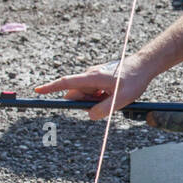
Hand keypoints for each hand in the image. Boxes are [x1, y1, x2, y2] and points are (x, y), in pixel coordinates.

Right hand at [34, 58, 152, 120]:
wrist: (144, 66)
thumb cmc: (134, 80)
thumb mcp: (121, 99)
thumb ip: (104, 109)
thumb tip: (89, 115)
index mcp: (92, 78)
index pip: (66, 83)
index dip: (50, 87)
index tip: (37, 91)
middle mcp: (90, 76)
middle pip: (78, 94)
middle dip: (87, 103)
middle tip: (108, 103)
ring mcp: (94, 77)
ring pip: (87, 95)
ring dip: (97, 101)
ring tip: (115, 97)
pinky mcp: (99, 79)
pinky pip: (95, 93)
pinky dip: (102, 98)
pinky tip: (115, 95)